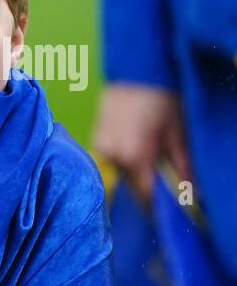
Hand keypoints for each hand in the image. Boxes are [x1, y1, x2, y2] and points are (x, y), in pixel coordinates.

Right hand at [92, 84, 192, 204]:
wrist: (135, 71)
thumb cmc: (162, 99)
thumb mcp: (177, 134)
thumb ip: (183, 167)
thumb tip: (191, 194)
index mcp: (135, 156)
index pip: (145, 196)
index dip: (158, 208)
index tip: (169, 214)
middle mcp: (112, 156)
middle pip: (131, 186)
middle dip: (148, 189)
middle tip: (165, 186)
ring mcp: (100, 148)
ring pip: (120, 173)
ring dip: (135, 174)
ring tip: (150, 159)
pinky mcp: (94, 140)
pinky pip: (111, 161)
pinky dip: (124, 161)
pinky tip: (135, 148)